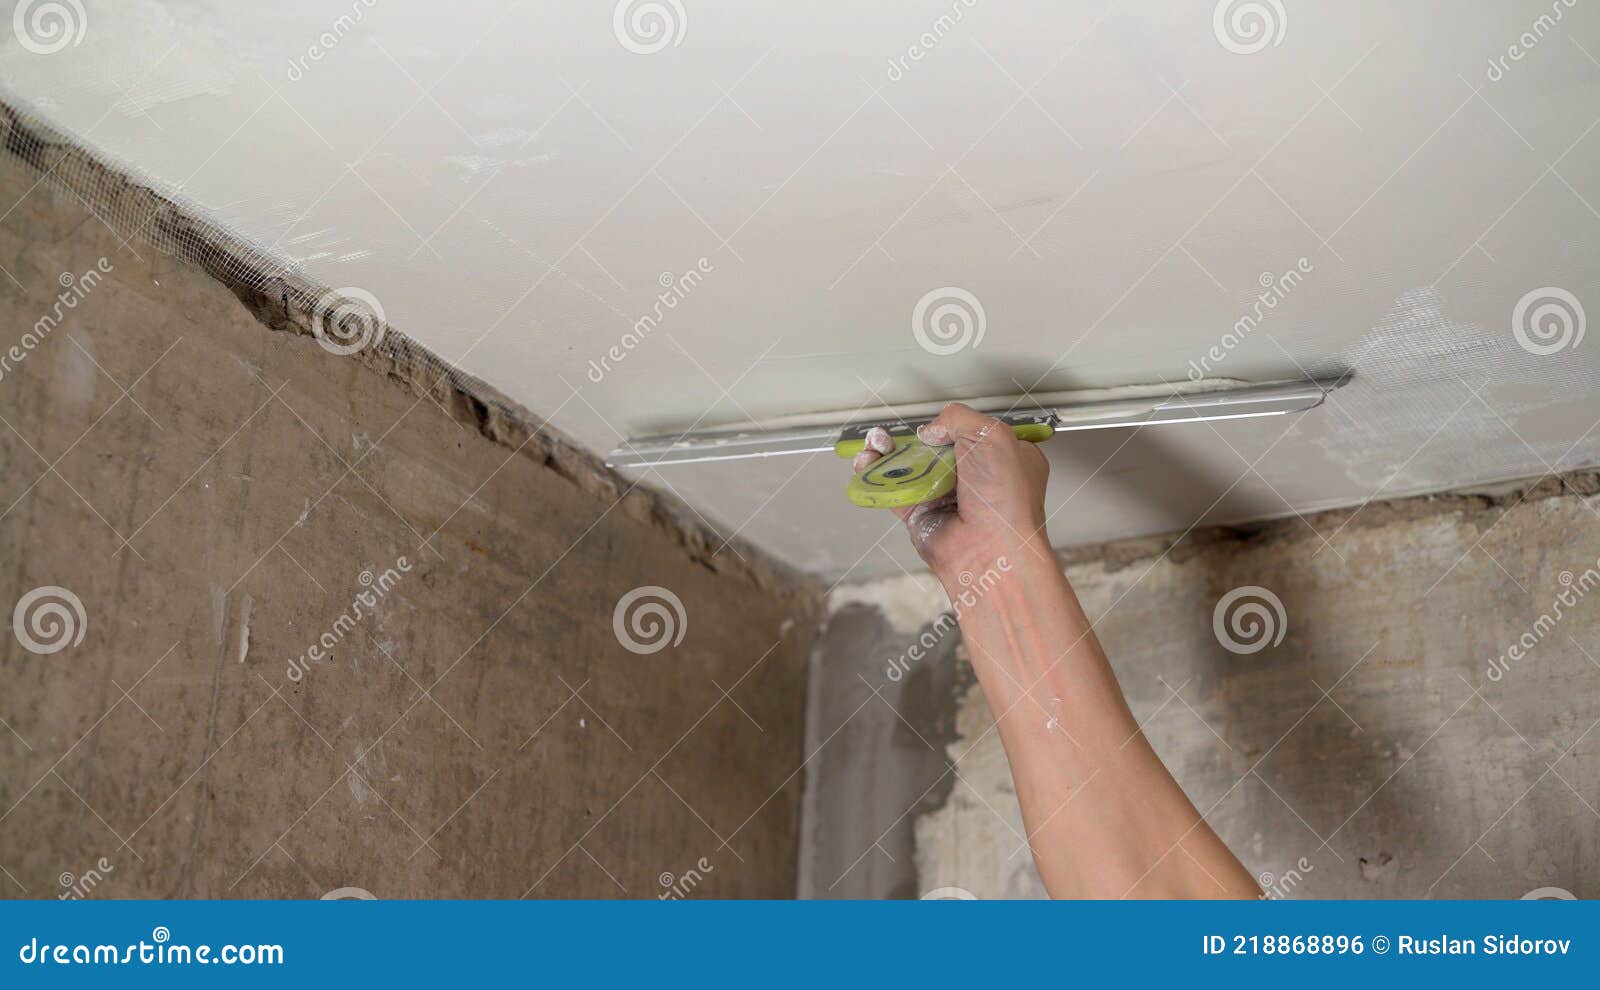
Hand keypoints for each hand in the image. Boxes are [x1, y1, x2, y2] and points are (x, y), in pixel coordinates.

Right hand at [851, 402, 1051, 592]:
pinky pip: (894, 491)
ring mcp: (946, 497)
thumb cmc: (1006, 499)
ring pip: (910, 468)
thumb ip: (957, 418)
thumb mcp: (992, 436)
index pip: (971, 432)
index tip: (934, 422)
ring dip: (887, 453)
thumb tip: (930, 429)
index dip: (950, 424)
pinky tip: (867, 463)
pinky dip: (876, 477)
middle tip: (891, 433)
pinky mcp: (922, 514)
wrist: (991, 550)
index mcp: (1002, 457)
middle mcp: (974, 478)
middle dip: (910, 438)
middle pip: (934, 448)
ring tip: (874, 444)